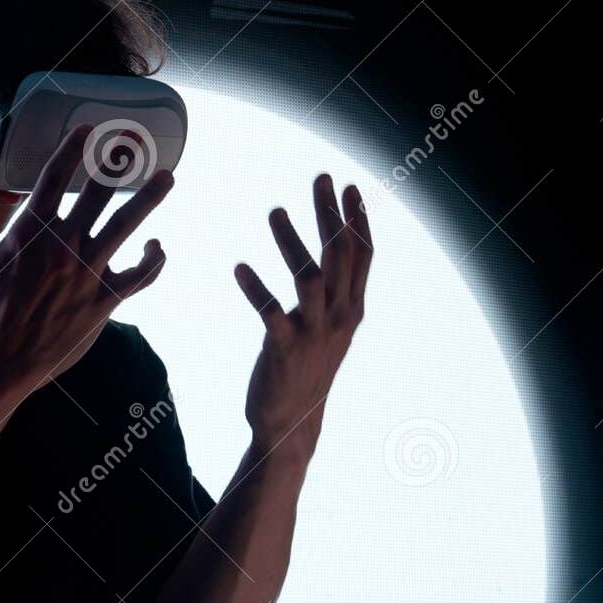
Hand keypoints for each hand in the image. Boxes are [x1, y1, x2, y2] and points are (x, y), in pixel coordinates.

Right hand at [0, 125, 174, 389]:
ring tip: (167, 177)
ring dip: (148, 198)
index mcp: (30, 232)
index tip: (86, 129)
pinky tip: (156, 246)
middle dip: (117, 162)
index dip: (72, 150)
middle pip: (97, 193)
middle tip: (133, 139)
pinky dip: (153, 260)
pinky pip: (138, 276)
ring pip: (125, 226)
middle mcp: (63, 247)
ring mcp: (87, 273)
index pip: (54, 179)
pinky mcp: (103, 300)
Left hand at [232, 174, 372, 460]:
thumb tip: (332, 254)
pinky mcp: (284, 350)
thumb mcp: (330, 329)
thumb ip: (333, 293)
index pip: (363, 256)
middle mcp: (338, 318)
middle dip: (330, 214)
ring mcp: (313, 334)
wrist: (290, 425)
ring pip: (309, 278)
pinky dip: (256, 289)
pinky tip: (239, 267)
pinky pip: (271, 313)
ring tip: (274, 211)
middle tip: (321, 177)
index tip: (350, 186)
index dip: (358, 220)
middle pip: (340, 256)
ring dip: (292, 243)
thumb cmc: (305, 370)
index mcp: (351, 309)